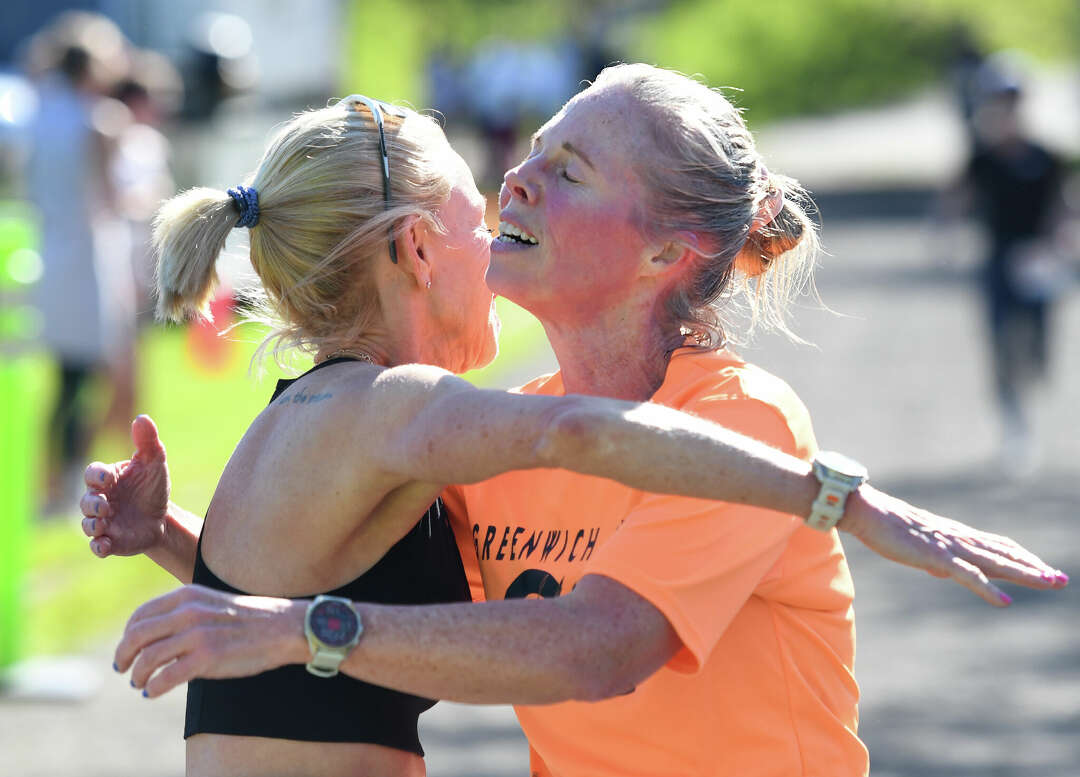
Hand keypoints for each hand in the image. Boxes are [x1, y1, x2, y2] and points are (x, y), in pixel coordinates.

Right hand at [81, 415, 170, 556]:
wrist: (162, 516)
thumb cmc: (152, 485)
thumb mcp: (154, 462)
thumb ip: (147, 441)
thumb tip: (142, 418)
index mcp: (107, 478)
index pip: (92, 474)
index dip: (96, 477)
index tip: (108, 479)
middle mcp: (100, 500)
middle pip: (86, 501)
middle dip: (92, 504)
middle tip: (105, 506)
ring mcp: (103, 521)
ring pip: (87, 524)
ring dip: (92, 525)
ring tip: (102, 525)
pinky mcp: (110, 541)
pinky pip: (97, 546)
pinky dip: (98, 547)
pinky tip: (105, 546)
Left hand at [114, 585, 308, 697]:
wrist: (285, 627)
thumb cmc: (251, 619)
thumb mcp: (213, 602)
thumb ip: (186, 612)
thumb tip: (158, 634)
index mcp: (188, 596)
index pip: (141, 615)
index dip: (127, 635)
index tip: (127, 648)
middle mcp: (188, 612)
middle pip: (137, 636)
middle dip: (123, 655)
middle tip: (122, 668)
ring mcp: (197, 636)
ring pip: (147, 658)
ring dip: (137, 674)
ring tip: (139, 682)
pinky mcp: (207, 658)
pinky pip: (166, 677)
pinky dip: (153, 688)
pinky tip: (153, 692)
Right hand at [842, 485, 1068, 605]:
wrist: (869, 512)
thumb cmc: (888, 527)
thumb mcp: (918, 545)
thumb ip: (936, 558)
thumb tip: (944, 571)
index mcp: (956, 535)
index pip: (998, 545)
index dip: (1022, 557)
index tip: (1043, 568)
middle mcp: (959, 539)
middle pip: (1005, 554)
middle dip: (1034, 567)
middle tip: (1062, 579)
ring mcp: (950, 547)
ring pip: (996, 563)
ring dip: (1025, 574)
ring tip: (1050, 582)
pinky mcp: (936, 557)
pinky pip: (968, 575)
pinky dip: (988, 589)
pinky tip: (1004, 602)